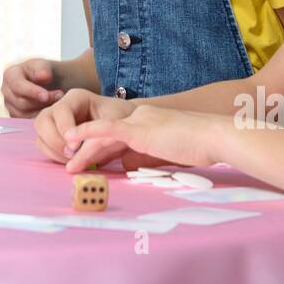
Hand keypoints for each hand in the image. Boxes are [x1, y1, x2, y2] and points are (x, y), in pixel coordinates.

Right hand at [2, 58, 65, 117]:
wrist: (46, 82)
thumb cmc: (43, 72)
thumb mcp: (44, 65)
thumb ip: (43, 69)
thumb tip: (43, 76)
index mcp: (10, 75)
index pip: (17, 85)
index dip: (32, 91)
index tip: (46, 95)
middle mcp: (6, 91)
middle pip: (21, 102)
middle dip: (41, 101)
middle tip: (59, 96)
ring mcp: (9, 105)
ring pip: (24, 114)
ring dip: (42, 111)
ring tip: (57, 103)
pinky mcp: (15, 116)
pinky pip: (26, 122)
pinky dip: (39, 118)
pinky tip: (50, 112)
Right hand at [33, 88, 136, 164]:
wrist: (125, 124)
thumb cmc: (122, 119)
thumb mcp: (115, 122)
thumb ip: (98, 134)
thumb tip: (81, 152)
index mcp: (76, 97)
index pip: (61, 110)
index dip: (64, 129)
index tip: (75, 147)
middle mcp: (61, 106)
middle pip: (42, 120)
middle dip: (54, 140)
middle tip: (71, 154)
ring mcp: (55, 121)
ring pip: (40, 134)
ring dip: (53, 150)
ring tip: (72, 160)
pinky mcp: (54, 134)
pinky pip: (44, 145)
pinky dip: (53, 155)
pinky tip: (69, 161)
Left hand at [61, 105, 225, 172]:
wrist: (214, 136)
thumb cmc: (199, 146)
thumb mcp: (167, 150)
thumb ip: (145, 154)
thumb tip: (126, 162)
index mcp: (147, 121)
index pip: (117, 135)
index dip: (101, 150)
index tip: (88, 163)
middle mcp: (139, 116)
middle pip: (105, 135)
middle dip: (86, 152)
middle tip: (71, 166)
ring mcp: (138, 121)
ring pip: (102, 135)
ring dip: (83, 152)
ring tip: (69, 167)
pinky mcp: (140, 129)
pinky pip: (107, 129)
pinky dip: (88, 134)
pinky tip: (72, 140)